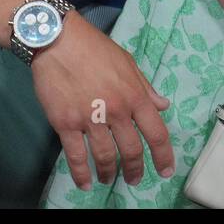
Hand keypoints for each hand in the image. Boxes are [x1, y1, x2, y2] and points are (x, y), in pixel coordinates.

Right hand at [30, 12, 174, 191]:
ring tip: (108, 179)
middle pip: (131, 150)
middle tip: (134, 179)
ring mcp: (90, 119)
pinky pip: (76, 156)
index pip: (156, 132)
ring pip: (105, 156)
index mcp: (134, 95)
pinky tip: (85, 183)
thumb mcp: (127, 63)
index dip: (163, 155)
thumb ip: (145, 87)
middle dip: (135, 170)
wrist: (58, 41)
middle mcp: (115, 111)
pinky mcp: (65, 123)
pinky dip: (81, 173)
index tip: (165, 170)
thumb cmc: (94, 48)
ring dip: (108, 173)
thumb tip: (163, 105)